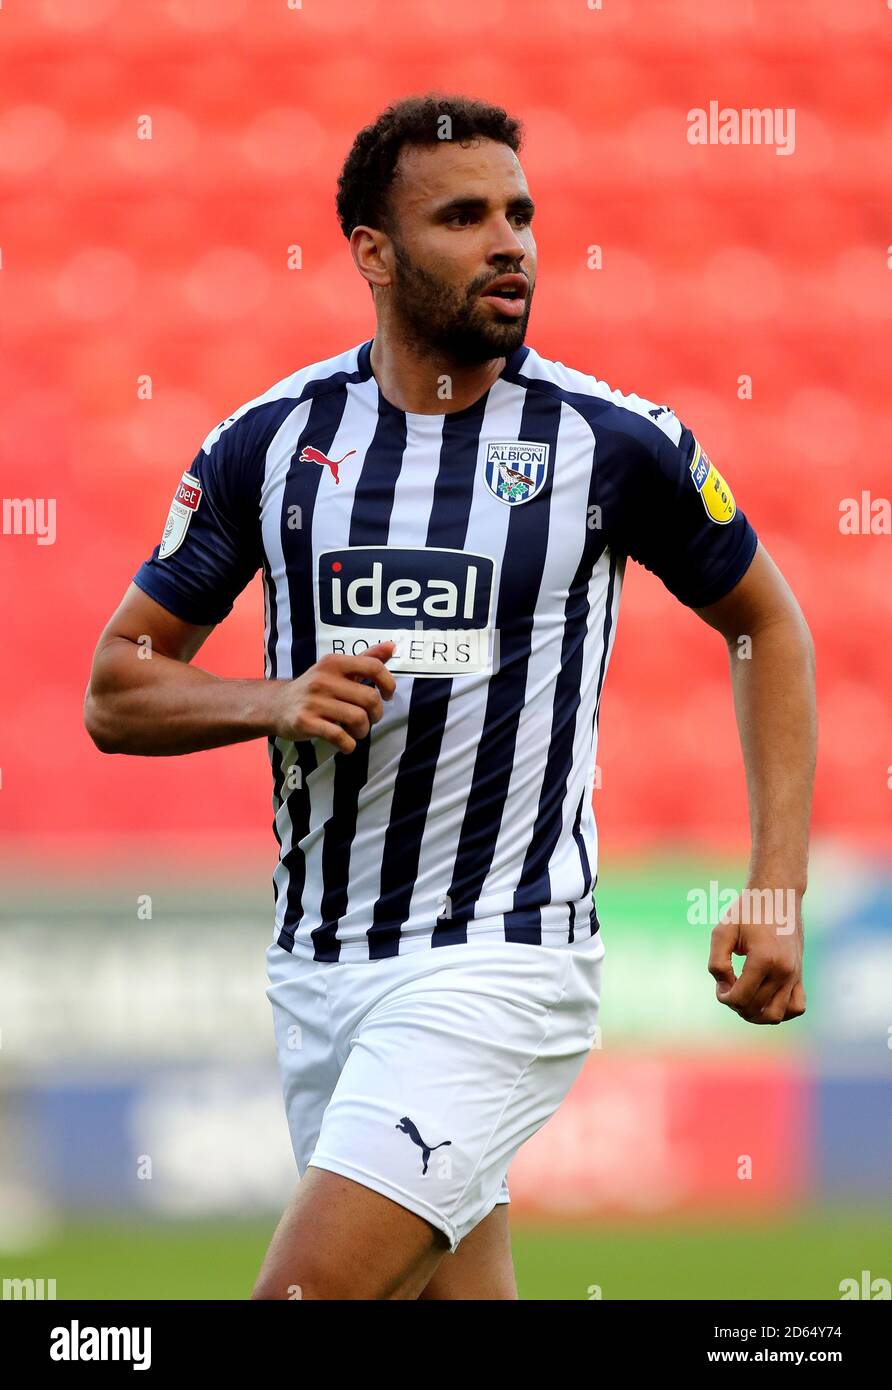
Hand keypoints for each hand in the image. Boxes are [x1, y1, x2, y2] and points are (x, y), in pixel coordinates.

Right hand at [269, 642, 395, 752]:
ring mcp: (313, 701)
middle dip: (376, 714)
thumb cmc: (315, 688)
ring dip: (363, 731)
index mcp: (334, 663)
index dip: (388, 683)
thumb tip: (392, 646)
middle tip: (369, 719)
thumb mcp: (337, 669)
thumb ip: (365, 659)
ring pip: (358, 719)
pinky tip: (346, 743)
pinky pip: (339, 736)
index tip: (386, 696)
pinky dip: (349, 745)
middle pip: (370, 698)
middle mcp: (323, 679)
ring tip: (356, 731)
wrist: (277, 705)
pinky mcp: (305, 722)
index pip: (372, 667)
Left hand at [708, 884, 805, 1024]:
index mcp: (763, 960)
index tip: (720, 981)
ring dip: (755, 1014)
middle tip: (729, 984)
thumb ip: (717, 963)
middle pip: (755, 1009)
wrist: (778, 895)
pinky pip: (796, 1007)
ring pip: (776, 1016)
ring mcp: (795, 975)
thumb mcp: (722, 931)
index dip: (724, 997)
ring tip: (745, 997)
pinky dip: (780, 1011)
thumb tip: (725, 989)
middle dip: (735, 1004)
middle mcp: (783, 971)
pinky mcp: (800, 975)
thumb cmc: (747, 911)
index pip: (739, 999)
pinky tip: (764, 998)